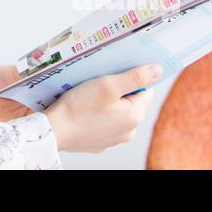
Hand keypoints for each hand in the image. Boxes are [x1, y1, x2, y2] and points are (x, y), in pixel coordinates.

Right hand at [44, 64, 161, 153]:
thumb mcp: (108, 85)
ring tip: (89, 95)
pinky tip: (85, 108)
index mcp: (134, 117)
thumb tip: (157, 71)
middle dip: (118, 90)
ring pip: (118, 111)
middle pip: (131, 101)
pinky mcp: (99, 141)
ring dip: (108, 102)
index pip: (146, 90)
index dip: (132, 78)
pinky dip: (98, 113)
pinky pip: (105, 121)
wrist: (54, 131)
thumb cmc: (79, 107)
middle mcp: (128, 131)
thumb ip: (135, 77)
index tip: (116, 73)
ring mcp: (114, 139)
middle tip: (99, 83)